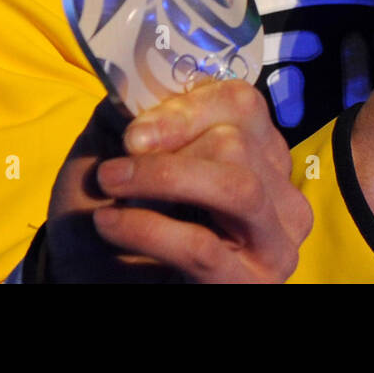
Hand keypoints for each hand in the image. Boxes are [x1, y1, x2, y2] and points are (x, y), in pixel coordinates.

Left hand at [45, 81, 311, 282]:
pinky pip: (203, 245)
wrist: (96, 273)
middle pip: (236, 143)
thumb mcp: (116, 148)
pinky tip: (110, 224)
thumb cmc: (117, 206)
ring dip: (163, 180)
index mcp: (254, 147)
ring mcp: (275, 241)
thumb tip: (142, 91)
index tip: (133, 132)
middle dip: (168, 151)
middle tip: (113, 170)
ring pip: (237, 187)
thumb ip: (134, 113)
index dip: (186, 109)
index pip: (242, 103)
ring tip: (111, 186)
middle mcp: (277, 189)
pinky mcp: (253, 283)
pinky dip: (148, 229)